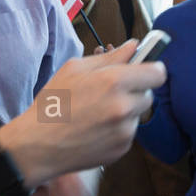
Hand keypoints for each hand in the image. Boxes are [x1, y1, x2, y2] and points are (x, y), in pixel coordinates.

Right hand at [4, 42, 165, 185]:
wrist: (37, 145)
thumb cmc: (53, 102)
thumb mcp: (75, 69)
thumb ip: (110, 56)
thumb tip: (134, 46)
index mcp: (114, 81)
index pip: (158, 73)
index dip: (152, 70)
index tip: (145, 71)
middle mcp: (124, 107)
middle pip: (149, 94)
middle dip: (135, 91)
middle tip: (111, 93)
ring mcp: (124, 131)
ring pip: (137, 114)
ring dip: (126, 111)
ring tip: (97, 113)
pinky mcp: (122, 150)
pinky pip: (128, 132)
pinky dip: (117, 129)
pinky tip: (95, 129)